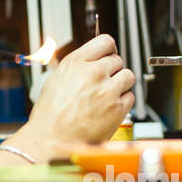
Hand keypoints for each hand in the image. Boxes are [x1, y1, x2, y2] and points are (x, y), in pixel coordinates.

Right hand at [21, 34, 134, 150]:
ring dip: (122, 83)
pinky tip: (111, 107)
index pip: (105, 41)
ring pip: (128, 76)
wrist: (52, 140)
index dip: (109, 49)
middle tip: (105, 81)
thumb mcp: (56, 79)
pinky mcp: (117, 108)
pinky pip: (130, 97)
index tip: (109, 55)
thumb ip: (77, 67)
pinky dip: (124, 102)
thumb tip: (91, 61)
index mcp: (76, 63)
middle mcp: (93, 73)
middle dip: (113, 70)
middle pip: (118, 59)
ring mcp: (107, 90)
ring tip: (109, 94)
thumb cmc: (50, 115)